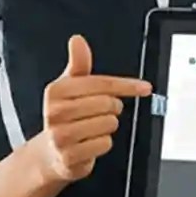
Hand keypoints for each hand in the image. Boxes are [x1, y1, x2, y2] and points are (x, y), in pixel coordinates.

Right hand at [34, 34, 150, 182]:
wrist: (50, 153)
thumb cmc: (64, 116)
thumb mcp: (70, 87)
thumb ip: (78, 63)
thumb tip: (77, 40)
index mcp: (56, 91)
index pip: (101, 83)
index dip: (127, 85)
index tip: (145, 88)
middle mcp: (55, 112)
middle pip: (107, 104)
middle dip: (112, 108)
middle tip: (103, 112)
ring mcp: (61, 136)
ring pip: (109, 124)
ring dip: (108, 126)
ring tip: (93, 127)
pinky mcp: (69, 156)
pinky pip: (105, 144)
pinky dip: (103, 144)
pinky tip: (91, 143)